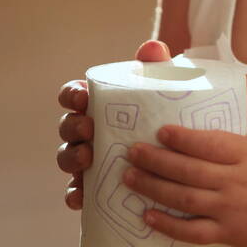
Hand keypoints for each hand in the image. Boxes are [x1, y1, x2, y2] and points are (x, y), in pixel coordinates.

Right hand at [56, 39, 171, 209]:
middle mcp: (86, 132)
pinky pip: (76, 193)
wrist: (180, 159)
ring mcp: (86, 161)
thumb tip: (153, 48)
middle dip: (73, 126)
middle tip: (90, 129)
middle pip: (67, 127)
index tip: (84, 98)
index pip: (72, 95)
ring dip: (72, 157)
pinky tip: (80, 197)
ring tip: (88, 159)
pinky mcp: (93, 188)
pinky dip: (74, 195)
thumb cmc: (162, 116)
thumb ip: (156, 68)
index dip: (72, 95)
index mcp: (96, 105)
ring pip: (67, 158)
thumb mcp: (162, 92)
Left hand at [122, 68, 246, 246]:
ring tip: (129, 177)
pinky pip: (193, 232)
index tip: (160, 131)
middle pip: (190, 171)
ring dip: (155, 189)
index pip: (210, 144)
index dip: (184, 139)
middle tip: (132, 152)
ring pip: (186, 200)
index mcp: (245, 153)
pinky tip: (148, 216)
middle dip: (157, 162)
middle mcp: (235, 181)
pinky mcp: (227, 233)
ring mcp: (229, 209)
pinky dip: (169, 226)